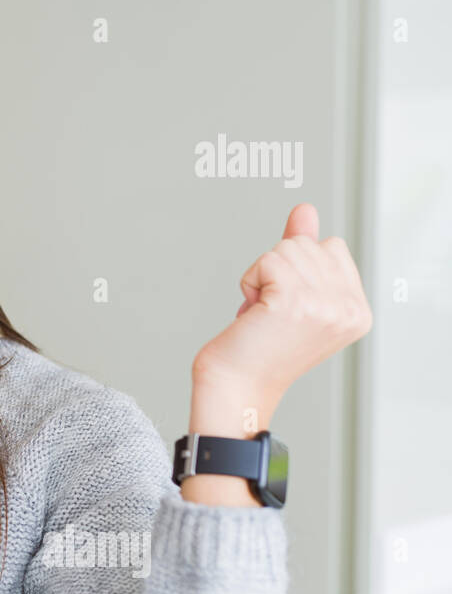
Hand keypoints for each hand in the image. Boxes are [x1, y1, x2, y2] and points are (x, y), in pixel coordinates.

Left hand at [192, 201, 372, 410]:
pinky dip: (250, 282)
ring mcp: (327, 304)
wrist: (236, 385)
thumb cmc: (258, 346)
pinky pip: (266, 260)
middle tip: (271, 314)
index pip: (331, 247)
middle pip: (307, 243)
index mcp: (358, 310)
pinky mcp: (296, 301)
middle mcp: (350, 308)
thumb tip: (305, 208)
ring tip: (263, 314)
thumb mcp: (291, 293)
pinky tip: (254, 312)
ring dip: (261, 277)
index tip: (288, 309)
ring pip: (286, 248)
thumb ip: (303, 249)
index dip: (296, 269)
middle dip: (277, 270)